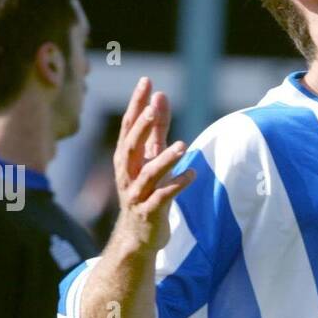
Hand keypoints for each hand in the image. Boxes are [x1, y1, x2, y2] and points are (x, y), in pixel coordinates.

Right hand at [113, 76, 194, 252]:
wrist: (138, 235)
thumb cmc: (146, 190)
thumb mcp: (151, 157)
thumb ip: (157, 128)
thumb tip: (160, 95)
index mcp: (125, 158)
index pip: (128, 126)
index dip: (136, 104)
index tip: (146, 81)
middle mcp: (127, 174)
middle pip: (131, 147)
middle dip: (142, 128)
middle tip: (154, 110)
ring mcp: (137, 194)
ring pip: (148, 174)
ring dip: (165, 159)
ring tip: (182, 145)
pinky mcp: (150, 213)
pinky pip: (163, 198)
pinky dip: (176, 186)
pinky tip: (191, 175)